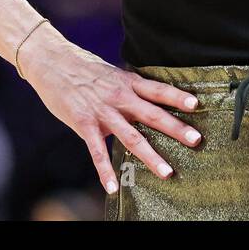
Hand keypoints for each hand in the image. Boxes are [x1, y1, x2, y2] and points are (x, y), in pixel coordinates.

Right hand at [18, 26, 201, 194]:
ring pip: (131, 137)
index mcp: (128, 82)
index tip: (196, 105)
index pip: (158, 90)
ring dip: (151, 156)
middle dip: (176, 128)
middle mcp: (120, 97)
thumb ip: (130, 87)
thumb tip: (150, 96)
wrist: (52, 62)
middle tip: (196, 140)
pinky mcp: (84, 124)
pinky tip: (113, 187)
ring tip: (167, 172)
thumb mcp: (113, 73)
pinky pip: (97, 152)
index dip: (177, 97)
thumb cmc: (84, 68)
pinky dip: (105, 171)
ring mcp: (103, 112)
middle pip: (152, 114)